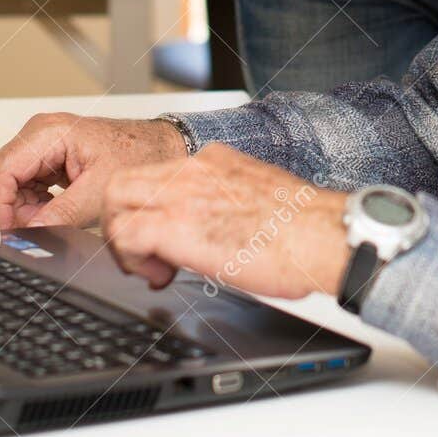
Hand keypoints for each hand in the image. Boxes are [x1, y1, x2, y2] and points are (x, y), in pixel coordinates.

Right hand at [0, 113, 182, 228]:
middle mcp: (40, 133)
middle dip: (12, 207)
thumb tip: (29, 232)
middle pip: (0, 177)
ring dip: (25, 206)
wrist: (158, 147)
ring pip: (10, 183)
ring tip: (56, 216)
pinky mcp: (49, 155)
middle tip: (36, 226)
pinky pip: (26, 183)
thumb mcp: (98, 191)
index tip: (9, 231)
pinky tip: (57, 208)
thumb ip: (60, 215)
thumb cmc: (137, 154)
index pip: (0, 172)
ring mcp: (43, 143)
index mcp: (49, 133)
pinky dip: (35, 201)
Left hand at [101, 143, 349, 297]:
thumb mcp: (256, 197)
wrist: (323, 235)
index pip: (154, 174)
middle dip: (122, 221)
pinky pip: (125, 234)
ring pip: (114, 202)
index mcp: (213, 160)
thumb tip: (213, 226)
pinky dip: (129, 259)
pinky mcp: (176, 224)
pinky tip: (158, 276)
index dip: (147, 209)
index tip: (160, 239)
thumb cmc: (304, 228)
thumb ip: (225, 200)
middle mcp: (193, 168)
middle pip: (123, 182)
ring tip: (149, 267)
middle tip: (143, 255)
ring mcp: (182, 193)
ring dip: (122, 239)